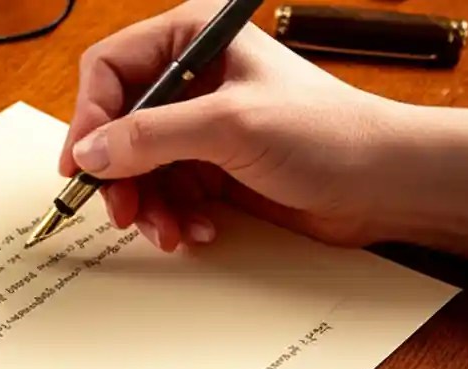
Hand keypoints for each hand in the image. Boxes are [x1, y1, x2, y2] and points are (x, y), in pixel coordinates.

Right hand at [60, 0, 409, 251]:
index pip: (110, 69)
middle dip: (119, 175)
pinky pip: (168, 194)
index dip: (89, 118)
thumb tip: (91, 151)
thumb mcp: (230, 126)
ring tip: (170, 231)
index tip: (83, 165)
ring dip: (148, 206)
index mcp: (194, 39)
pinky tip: (200, 231)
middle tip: (122, 212)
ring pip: (139, 168)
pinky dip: (175, 218)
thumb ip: (153, 135)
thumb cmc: (328, 133)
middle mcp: (193, 78)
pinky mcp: (215, 168)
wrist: (384, 184)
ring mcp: (203, 126)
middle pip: (118, 125)